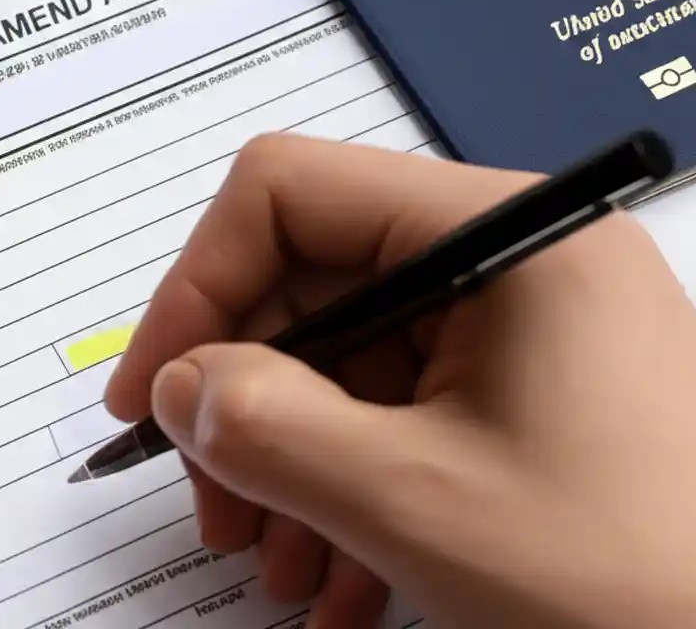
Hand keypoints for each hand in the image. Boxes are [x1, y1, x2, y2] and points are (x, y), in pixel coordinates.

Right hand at [105, 134, 695, 627]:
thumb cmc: (624, 579)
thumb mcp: (414, 502)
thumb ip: (267, 427)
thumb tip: (177, 386)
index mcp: (500, 236)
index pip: (290, 192)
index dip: (198, 287)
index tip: (153, 395)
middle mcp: (508, 260)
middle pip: (310, 286)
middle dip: (243, 406)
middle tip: (212, 508)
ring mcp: (518, 328)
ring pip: (344, 364)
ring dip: (287, 466)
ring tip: (272, 567)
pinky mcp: (524, 392)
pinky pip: (396, 416)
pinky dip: (347, 492)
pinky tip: (336, 584)